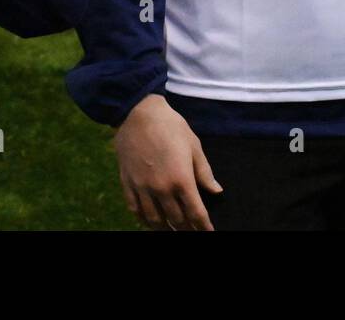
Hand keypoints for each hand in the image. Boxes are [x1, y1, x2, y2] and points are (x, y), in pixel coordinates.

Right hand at [114, 94, 222, 230]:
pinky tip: (151, 222)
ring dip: (166, 229)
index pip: (196, 213)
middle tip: (193, 231)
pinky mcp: (128, 183)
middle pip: (177, 220)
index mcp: (181, 179)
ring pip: (155, 220)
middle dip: (187, 229)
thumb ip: (204, 171)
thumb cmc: (170, 125)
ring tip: (174, 230)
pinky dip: (144, 221)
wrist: (138, 112)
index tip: (209, 232)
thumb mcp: (193, 145)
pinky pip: (136, 210)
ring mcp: (142, 188)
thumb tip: (216, 191)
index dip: (204, 227)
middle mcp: (161, 188)